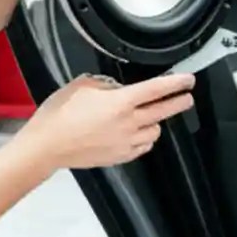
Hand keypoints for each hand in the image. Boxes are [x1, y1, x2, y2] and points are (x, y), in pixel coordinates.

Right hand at [15, 73, 195, 169]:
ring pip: (155, 132)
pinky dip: (145, 139)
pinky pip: (143, 147)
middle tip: (187, 97)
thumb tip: (116, 89)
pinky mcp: (120, 157)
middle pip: (164, 111)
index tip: (188, 79)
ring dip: (156, 122)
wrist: (48, 146)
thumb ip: (105, 84)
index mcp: (121, 102)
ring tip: (150, 116)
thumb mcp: (82, 86)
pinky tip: (138, 134)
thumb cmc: (60, 113)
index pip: (156, 89)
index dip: (176, 83)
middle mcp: (129, 123)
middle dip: (179, 102)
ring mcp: (126, 143)